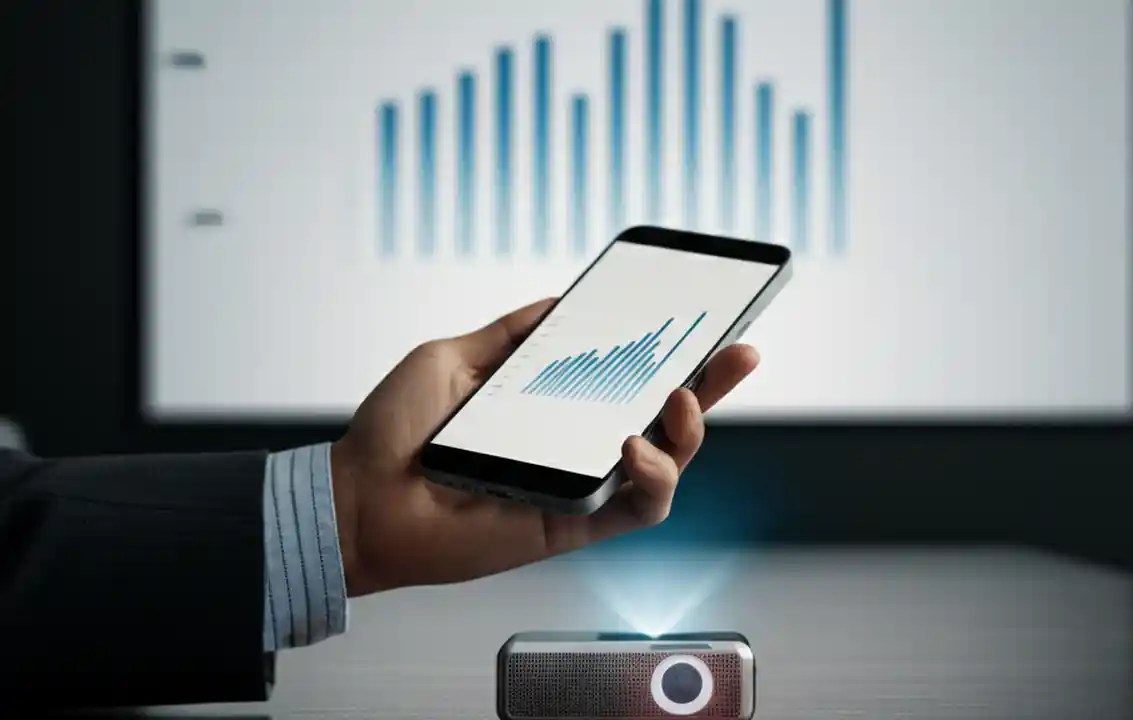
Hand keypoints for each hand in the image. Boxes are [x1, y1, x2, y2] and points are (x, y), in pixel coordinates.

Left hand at [330, 298, 759, 595]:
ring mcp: (582, 486)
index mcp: (555, 408)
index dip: (673, 353)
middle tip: (741, 352)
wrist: (359, 496)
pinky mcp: (575, 525)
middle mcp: (577, 447)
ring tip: (677, 398)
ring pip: (668, 467)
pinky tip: (634, 446)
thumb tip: (559, 302)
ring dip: (690, 432)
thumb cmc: (395, 432)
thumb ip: (511, 335)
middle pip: (665, 420)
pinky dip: (655, 477)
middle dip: (713, 387)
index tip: (707, 321)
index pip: (628, 379)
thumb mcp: (453, 358)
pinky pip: (640, 509)